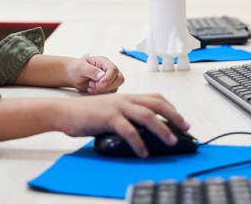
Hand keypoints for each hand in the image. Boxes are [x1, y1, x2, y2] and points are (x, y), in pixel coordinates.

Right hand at [54, 93, 188, 157]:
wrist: (64, 112)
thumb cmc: (85, 113)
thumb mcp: (110, 111)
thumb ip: (125, 116)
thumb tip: (141, 131)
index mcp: (126, 96)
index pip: (154, 97)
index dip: (170, 107)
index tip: (180, 119)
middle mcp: (125, 99)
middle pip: (156, 104)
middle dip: (174, 116)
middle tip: (185, 128)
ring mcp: (117, 107)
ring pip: (147, 115)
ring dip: (162, 128)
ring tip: (172, 141)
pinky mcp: (109, 117)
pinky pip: (129, 130)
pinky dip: (139, 142)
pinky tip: (144, 152)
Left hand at [66, 56, 123, 93]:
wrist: (72, 75)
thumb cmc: (76, 68)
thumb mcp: (81, 67)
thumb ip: (91, 70)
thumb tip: (102, 75)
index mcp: (104, 62)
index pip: (113, 69)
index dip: (108, 78)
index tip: (100, 84)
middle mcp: (109, 70)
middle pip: (120, 79)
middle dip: (108, 86)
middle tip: (94, 86)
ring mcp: (109, 79)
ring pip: (115, 88)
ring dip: (102, 90)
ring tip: (90, 86)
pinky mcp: (107, 88)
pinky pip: (109, 94)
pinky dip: (100, 94)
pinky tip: (91, 89)